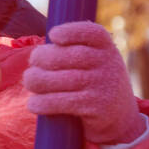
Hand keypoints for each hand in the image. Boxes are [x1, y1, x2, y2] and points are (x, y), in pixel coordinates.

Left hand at [22, 21, 142, 144]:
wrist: (118, 116)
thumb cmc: (93, 82)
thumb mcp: (92, 62)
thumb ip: (70, 51)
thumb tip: (37, 54)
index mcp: (107, 48)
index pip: (93, 33)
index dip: (71, 31)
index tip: (52, 35)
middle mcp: (109, 64)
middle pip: (71, 56)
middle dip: (44, 58)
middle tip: (32, 65)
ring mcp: (104, 86)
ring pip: (64, 79)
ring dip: (38, 81)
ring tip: (30, 82)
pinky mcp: (97, 107)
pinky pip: (64, 102)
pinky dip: (44, 103)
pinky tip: (33, 104)